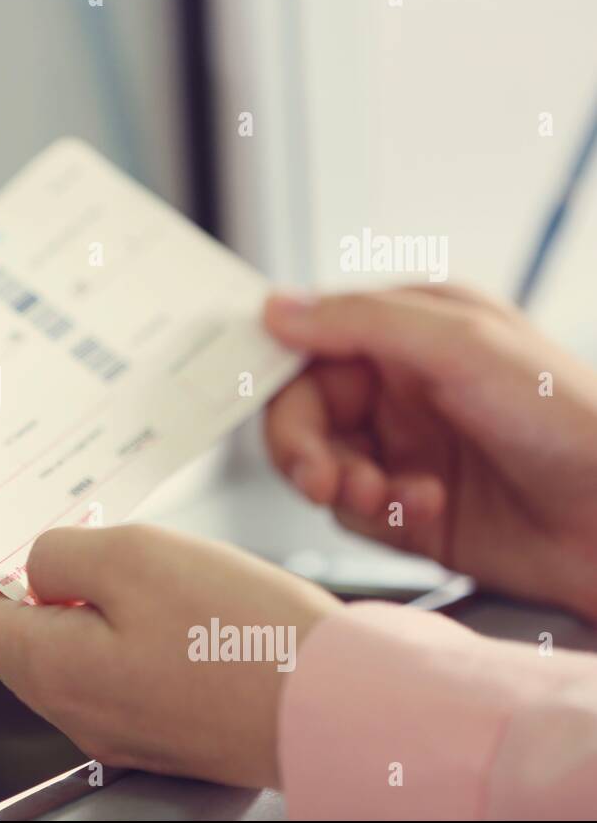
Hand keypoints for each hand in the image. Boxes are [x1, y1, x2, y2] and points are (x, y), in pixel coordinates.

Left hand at [0, 525, 341, 787]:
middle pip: (16, 635)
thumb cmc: (246, 636)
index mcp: (54, 671)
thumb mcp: (135, 558)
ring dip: (75, 595)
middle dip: (21, 571)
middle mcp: (79, 711)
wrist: (344, 709)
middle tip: (50, 519)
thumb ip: (61, 555)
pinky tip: (155, 589)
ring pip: (69, 649)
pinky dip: (116, 623)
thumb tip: (38, 563)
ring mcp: (123, 725)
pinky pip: (116, 667)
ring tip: (112, 545)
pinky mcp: (167, 726)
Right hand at [264, 286, 596, 619]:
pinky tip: (426, 509)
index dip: (279, 372)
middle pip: (302, 411)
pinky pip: (351, 511)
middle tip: (319, 478)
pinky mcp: (407, 508)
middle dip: (304, 447)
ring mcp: (402, 449)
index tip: (257, 399)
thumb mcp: (460, 346)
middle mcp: (399, 388)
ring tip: (386, 497)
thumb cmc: (569, 418)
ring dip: (344, 484)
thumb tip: (276, 308)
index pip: (310, 343)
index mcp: (410, 331)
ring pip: (318, 464)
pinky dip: (379, 513)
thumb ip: (361, 321)